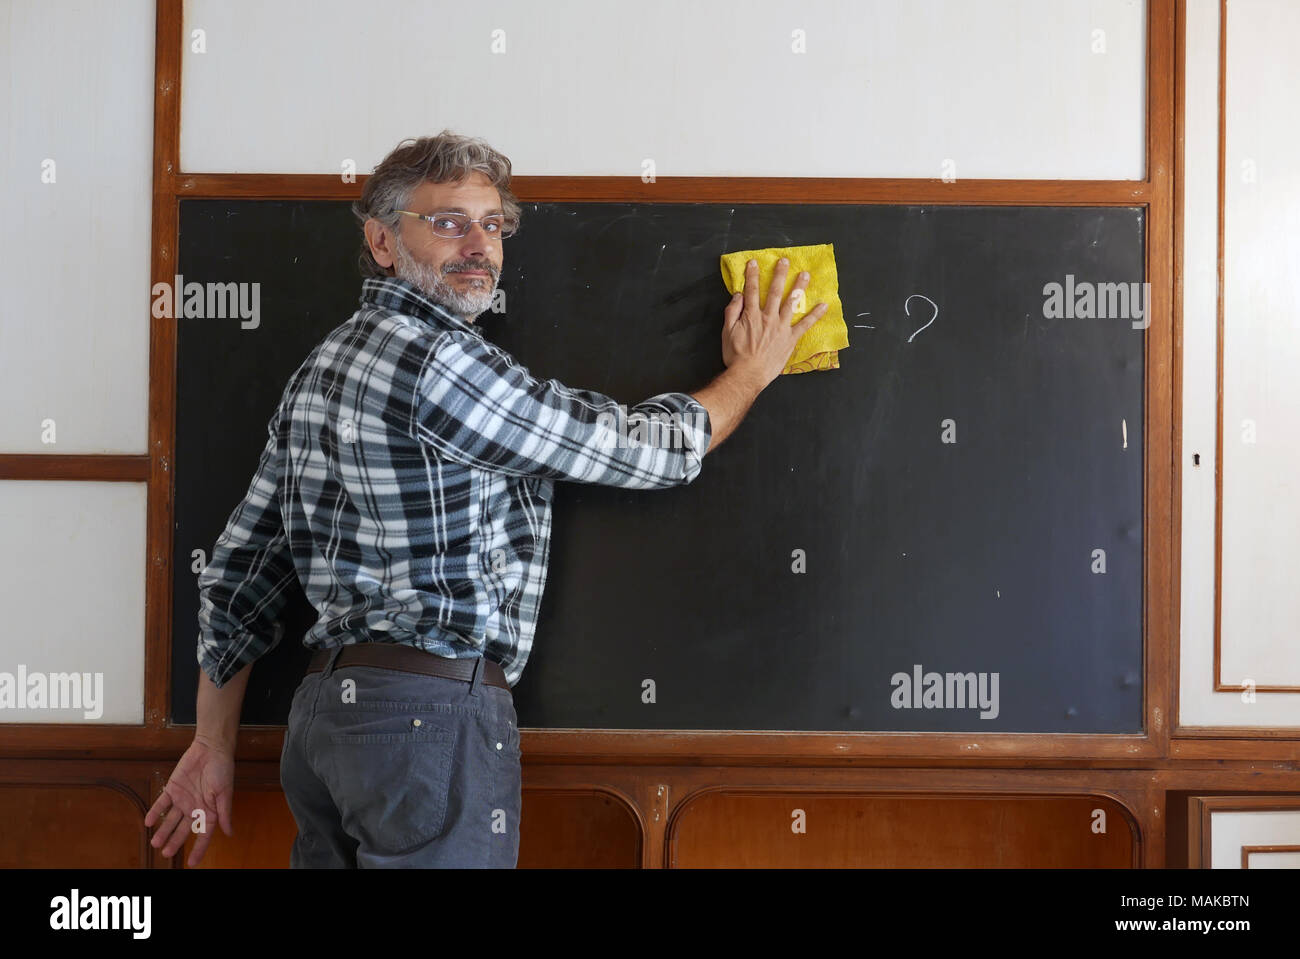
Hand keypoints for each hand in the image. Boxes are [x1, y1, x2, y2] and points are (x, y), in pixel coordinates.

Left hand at [144, 736, 235, 865]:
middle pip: (184, 830)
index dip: (199, 849)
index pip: (204, 835)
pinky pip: (162, 803)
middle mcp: (195, 808)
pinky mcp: (172, 789)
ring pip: (171, 820)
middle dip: (175, 842)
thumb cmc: (222, 769)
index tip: (192, 863)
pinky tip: (149, 822)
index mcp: (210, 811)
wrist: (211, 748)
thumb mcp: (225, 793)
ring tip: (155, 843)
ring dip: (163, 831)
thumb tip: (229, 833)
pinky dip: (155, 812)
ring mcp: (182, 799)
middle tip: (166, 854)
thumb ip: (225, 813)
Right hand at [721, 257, 827, 386]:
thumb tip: (738, 295)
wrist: (748, 375)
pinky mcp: (790, 339)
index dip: (752, 275)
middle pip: (774, 291)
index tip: (754, 263)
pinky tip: (823, 305)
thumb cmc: (735, 356)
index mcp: (751, 315)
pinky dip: (815, 315)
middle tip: (785, 261)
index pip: (751, 290)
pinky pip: (805, 325)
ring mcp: (781, 327)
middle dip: (779, 274)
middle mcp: (768, 317)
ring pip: (791, 303)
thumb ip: (732, 312)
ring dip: (798, 287)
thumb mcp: (726, 332)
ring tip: (805, 275)